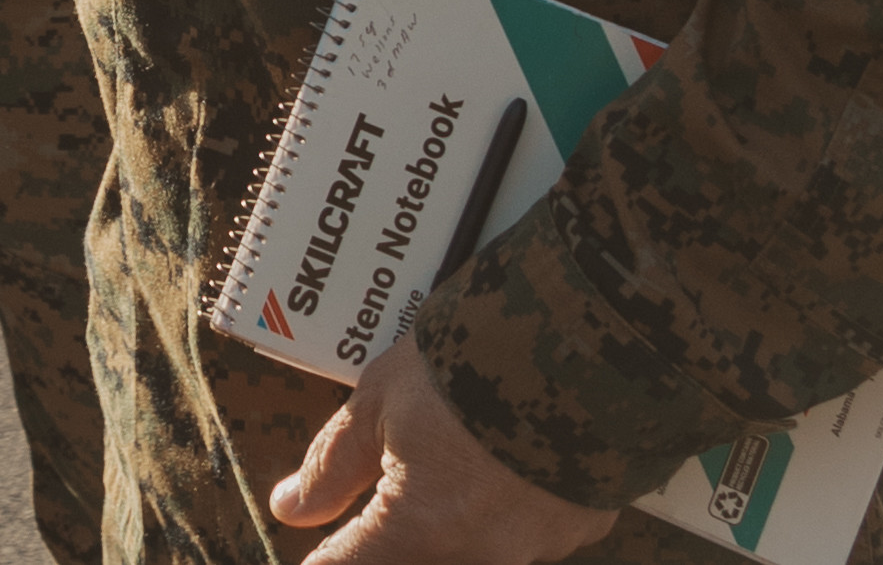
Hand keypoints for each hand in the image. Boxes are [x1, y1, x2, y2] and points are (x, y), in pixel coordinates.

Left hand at [268, 341, 620, 562]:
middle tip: (390, 476)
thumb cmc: (473, 360)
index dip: (328, 556)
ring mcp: (539, 544)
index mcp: (420, 528)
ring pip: (473, 548)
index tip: (322, 542)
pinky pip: (528, 530)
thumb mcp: (380, 400)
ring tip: (456, 448)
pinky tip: (506, 455)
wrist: (591, 338)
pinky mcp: (583, 523)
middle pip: (414, 559)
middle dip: (393, 533)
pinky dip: (508, 504)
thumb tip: (291, 508)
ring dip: (451, 515)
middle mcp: (481, 552)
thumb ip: (333, 465)